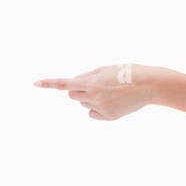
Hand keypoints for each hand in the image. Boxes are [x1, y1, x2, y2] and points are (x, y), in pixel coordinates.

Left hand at [34, 63, 162, 119]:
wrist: (149, 85)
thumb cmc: (127, 73)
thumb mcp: (106, 69)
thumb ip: (88, 76)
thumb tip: (75, 83)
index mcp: (91, 82)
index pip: (64, 84)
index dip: (49, 83)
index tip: (35, 83)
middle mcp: (93, 96)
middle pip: (72, 95)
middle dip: (78, 90)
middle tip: (94, 85)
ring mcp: (101, 108)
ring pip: (84, 104)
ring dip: (90, 98)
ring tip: (109, 92)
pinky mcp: (108, 116)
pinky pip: (92, 114)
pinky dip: (97, 109)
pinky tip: (111, 103)